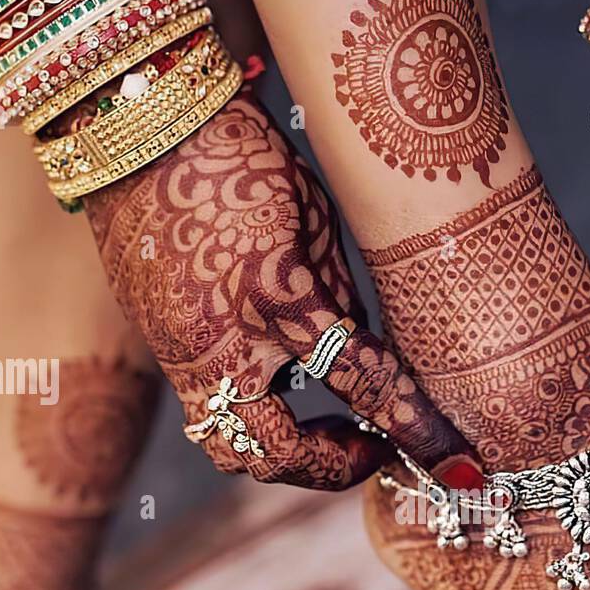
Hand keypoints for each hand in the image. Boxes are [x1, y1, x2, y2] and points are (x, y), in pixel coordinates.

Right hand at [85, 92, 482, 490]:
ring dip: (284, 457)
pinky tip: (281, 390)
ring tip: (327, 434)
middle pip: (279, 450)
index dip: (412, 425)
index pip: (359, 379)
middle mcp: (220, 339)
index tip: (453, 462)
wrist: (136, 125)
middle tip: (376, 448)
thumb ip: (338, 298)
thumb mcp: (313, 222)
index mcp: (275, 293)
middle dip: (335, 465)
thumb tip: (364, 357)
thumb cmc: (238, 157)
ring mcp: (178, 351)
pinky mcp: (156, 346)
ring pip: (230, 447)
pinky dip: (250, 416)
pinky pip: (205, 410)